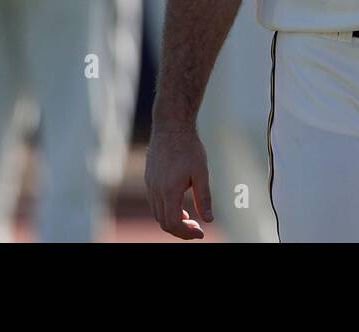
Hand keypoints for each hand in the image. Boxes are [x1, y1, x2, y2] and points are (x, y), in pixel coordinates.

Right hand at [144, 122, 212, 239]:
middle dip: (180, 230)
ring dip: (172, 221)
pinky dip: (166, 210)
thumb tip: (209, 220)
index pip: (173, 223)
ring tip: (190, 219)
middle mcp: (156, 190)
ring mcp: (150, 185)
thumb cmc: (188, 147)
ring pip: (157, 213)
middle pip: (163, 222)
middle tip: (197, 229)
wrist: (171, 126)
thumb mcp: (201, 173)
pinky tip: (179, 204)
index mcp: (169, 191)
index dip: (186, 233)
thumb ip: (204, 198)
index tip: (201, 233)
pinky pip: (154, 202)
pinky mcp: (149, 179)